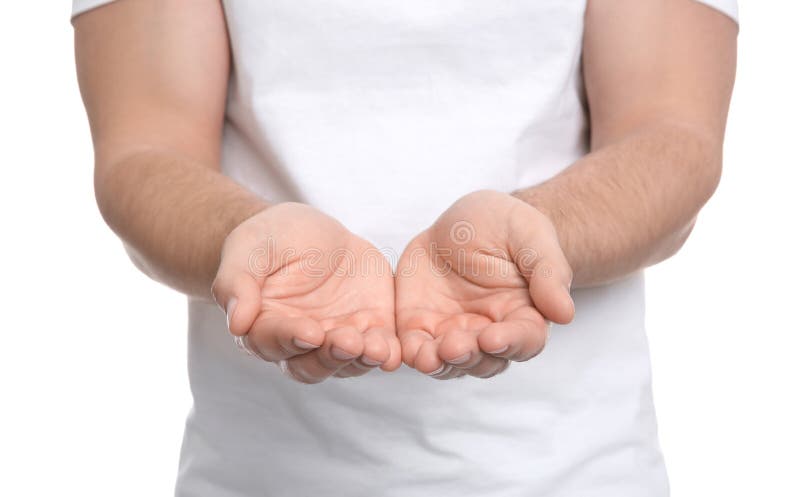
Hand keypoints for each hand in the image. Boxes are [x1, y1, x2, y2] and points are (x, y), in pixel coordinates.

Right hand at [212, 203, 400, 382]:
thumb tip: (236, 322)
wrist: (312, 232)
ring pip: (347, 363)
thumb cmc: (271, 239)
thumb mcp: (250, 246)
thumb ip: (237, 281)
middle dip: (330, 356)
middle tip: (347, 341)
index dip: (290, 338)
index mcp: (264, 325)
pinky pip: (380, 348)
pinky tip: (396, 351)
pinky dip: (388, 354)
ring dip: (361, 360)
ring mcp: (337, 339)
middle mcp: (300, 343)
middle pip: (312, 364)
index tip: (309, 332)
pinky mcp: (370, 328)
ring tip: (377, 348)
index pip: (272, 341)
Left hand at [395, 190, 573, 378]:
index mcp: (524, 314)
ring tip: (429, 356)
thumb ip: (548, 271)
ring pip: (450, 363)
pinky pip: (416, 348)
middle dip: (470, 357)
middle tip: (455, 347)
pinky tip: (404, 351)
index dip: (510, 343)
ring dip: (440, 363)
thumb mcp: (530, 234)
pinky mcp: (421, 326)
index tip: (493, 338)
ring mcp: (454, 333)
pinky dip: (411, 354)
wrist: (464, 220)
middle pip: (485, 360)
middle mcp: (491, 332)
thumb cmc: (506, 225)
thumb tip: (565, 314)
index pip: (524, 340)